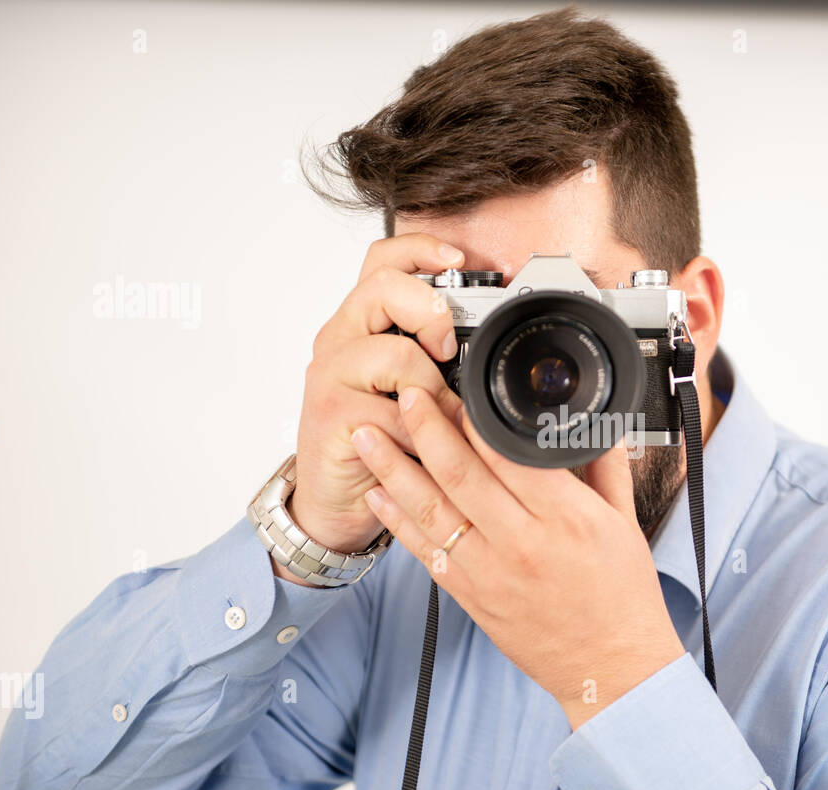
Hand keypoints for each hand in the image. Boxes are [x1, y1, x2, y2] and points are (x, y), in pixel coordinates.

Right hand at [282, 233, 466, 582]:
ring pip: (394, 353)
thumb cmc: (381, 442)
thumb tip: (498, 343)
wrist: (336, 502)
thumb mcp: (414, 391)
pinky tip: (421, 446)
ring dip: (432, 388)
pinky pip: (391, 412)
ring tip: (438, 416)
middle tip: (448, 350)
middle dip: (430, 312)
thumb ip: (438, 360)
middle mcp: (340, 340)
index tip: (459, 259)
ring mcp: (330, 376)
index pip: (382, 260)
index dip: (421, 250)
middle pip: (383, 288)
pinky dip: (420, 432)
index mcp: (362, 324)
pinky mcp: (330, 415)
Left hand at [351, 386, 685, 729]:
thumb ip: (605, 466)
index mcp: (566, 517)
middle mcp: (523, 543)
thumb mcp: (625, 522)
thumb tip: (596, 422)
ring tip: (367, 436)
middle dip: (426, 427)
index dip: (476, 417)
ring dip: (394, 469)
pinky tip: (379, 494)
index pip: (509, 454)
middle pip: (461, 473)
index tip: (457, 389)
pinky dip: (398, 521)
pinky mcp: (472, 598)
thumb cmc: (623, 598)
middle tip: (404, 393)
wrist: (612, 668)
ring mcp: (491, 573)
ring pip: (431, 510)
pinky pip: (425, 552)